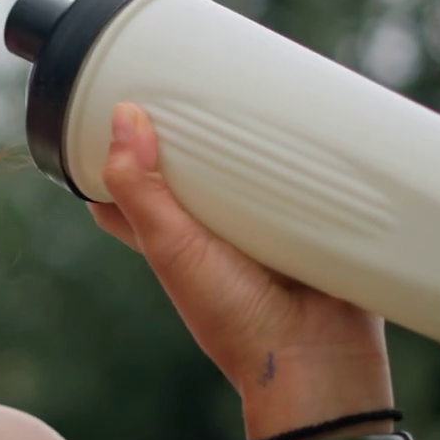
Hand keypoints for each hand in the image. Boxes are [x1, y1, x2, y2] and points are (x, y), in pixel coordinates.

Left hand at [89, 103, 394, 439]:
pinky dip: (304, 159)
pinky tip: (308, 122)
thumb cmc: (235, 318)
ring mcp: (265, 229)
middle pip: (194, 169)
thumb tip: (122, 118)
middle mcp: (216, 231)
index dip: (125, 146)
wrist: (317, 360)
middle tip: (196, 79)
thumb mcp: (173, 248)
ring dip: (252, 141)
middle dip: (194, 131)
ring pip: (249, 173)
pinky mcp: (311, 227)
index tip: (126, 99)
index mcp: (175, 236)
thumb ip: (141, 190)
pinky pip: (305, 183)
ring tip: (251, 84)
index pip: (135, 183)